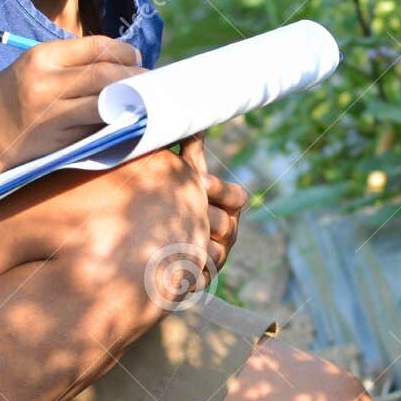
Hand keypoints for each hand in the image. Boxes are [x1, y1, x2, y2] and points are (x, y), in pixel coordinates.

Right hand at [0, 36, 145, 170]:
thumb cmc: (8, 102)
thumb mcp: (30, 69)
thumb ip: (69, 64)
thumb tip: (118, 62)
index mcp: (41, 56)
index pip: (97, 46)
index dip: (125, 52)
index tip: (137, 58)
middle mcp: (47, 81)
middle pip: (107, 72)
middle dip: (136, 75)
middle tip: (150, 80)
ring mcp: (54, 112)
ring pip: (107, 99)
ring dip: (133, 99)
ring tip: (145, 99)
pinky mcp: (60, 138)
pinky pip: (99, 126)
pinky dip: (119, 121)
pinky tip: (129, 119)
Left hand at [176, 130, 249, 282]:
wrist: (163, 248)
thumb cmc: (179, 205)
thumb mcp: (187, 179)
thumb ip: (192, 154)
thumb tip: (195, 122)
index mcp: (229, 208)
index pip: (237, 197)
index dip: (220, 190)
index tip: (201, 182)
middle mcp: (228, 233)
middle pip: (224, 224)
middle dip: (203, 217)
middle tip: (184, 210)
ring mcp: (218, 257)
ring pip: (214, 251)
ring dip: (194, 245)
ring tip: (172, 240)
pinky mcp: (203, 278)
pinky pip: (201, 276)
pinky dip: (187, 272)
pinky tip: (171, 266)